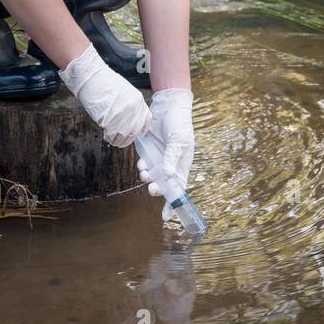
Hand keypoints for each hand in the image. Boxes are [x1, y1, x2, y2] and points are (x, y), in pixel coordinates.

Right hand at [59, 44, 150, 146]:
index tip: (135, 134)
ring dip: (118, 141)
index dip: (140, 130)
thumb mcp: (124, 92)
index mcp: (138, 100)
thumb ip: (130, 106)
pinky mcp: (111, 119)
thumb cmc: (103, 82)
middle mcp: (133, 108)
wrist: (90, 77)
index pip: (146, 120)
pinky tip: (106, 135)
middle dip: (127, 139)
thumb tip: (129, 121)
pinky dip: (110, 138)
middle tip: (120, 140)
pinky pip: (113, 135)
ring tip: (111, 138)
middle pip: (135, 131)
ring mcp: (123, 114)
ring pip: (124, 135)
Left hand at [137, 88, 193, 220]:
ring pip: (151, 176)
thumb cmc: (179, 124)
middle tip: (152, 187)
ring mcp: (159, 159)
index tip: (167, 216)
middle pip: (163, 184)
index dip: (173, 203)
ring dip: (147, 177)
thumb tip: (167, 176)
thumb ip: (171, 158)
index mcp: (182, 165)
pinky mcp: (148, 152)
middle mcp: (170, 165)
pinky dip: (142, 166)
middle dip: (156, 189)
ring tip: (145, 171)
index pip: (179, 188)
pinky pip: (144, 165)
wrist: (167, 106)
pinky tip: (142, 161)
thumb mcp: (178, 141)